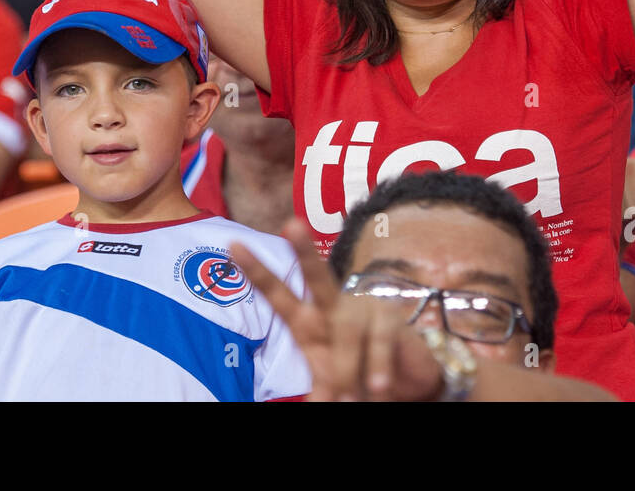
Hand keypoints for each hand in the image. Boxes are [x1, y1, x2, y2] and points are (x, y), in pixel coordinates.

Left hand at [232, 220, 443, 400]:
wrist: (401, 383)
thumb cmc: (354, 377)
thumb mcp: (328, 386)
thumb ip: (318, 394)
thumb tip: (312, 406)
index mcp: (307, 322)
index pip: (277, 295)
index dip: (256, 272)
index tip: (232, 245)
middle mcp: (332, 308)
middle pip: (316, 277)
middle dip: (304, 252)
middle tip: (291, 226)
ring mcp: (363, 309)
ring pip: (348, 324)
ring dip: (347, 365)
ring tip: (348, 398)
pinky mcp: (390, 317)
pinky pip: (379, 339)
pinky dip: (377, 366)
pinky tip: (378, 386)